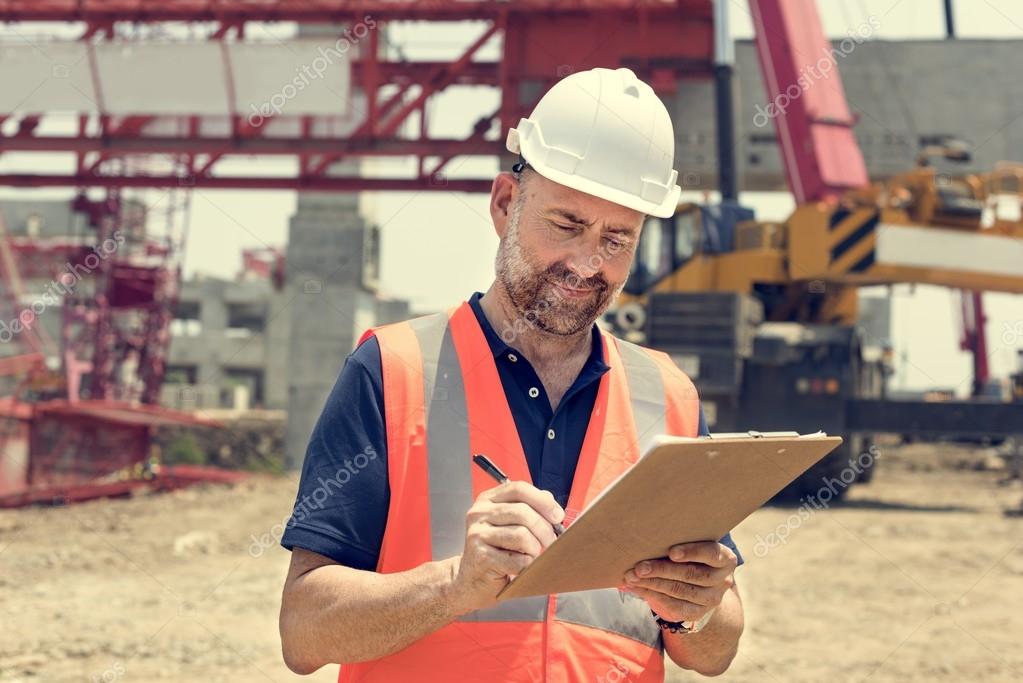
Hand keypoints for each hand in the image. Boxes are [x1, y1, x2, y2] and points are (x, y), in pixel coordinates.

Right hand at [449, 481, 564, 613]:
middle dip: (544, 529)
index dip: (543, 501)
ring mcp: (477, 534)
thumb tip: (550, 501)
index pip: (518, 489)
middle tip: (550, 542)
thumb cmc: (496, 551)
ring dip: (535, 548)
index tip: (558, 516)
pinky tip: (520, 566)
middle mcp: (478, 513)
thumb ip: (528, 508)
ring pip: (522, 535)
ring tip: (531, 554)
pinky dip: (526, 565)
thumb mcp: (508, 524)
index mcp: (487, 500)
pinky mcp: (481, 556)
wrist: (471, 580)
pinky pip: (518, 559)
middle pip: (523, 512)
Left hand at [622, 541, 736, 624]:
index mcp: (725, 559)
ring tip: (631, 577)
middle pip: (690, 574)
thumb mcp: (695, 543)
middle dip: (661, 570)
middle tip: (639, 567)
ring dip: (651, 584)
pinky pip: (673, 606)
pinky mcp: (697, 613)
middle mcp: (722, 580)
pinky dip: (651, 595)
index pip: (711, 554)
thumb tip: (645, 533)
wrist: (705, 582)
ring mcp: (711, 599)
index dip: (692, 552)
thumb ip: (679, 539)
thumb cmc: (693, 553)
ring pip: (678, 591)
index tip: (672, 552)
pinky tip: (636, 588)